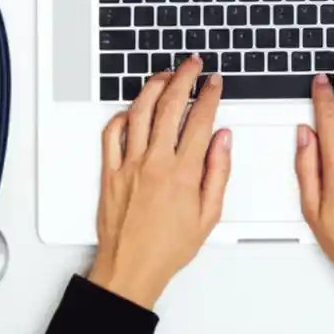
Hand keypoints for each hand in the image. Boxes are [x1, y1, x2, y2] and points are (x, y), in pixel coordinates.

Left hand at [87, 56, 231, 309]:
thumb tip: (223, 140)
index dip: (209, 95)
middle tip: (192, 65)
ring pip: (139, 112)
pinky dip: (122, 116)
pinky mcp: (110, 171)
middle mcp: (154, 163)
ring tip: (165, 75)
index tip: (214, 82)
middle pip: (169, 106)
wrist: (130, 268)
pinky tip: (132, 110)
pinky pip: (111, 134)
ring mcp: (129, 164)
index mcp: (183, 173)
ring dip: (153, 87)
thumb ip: (218, 172)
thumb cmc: (168, 247)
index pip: (200, 120)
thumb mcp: (209, 215)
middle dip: (183, 78)